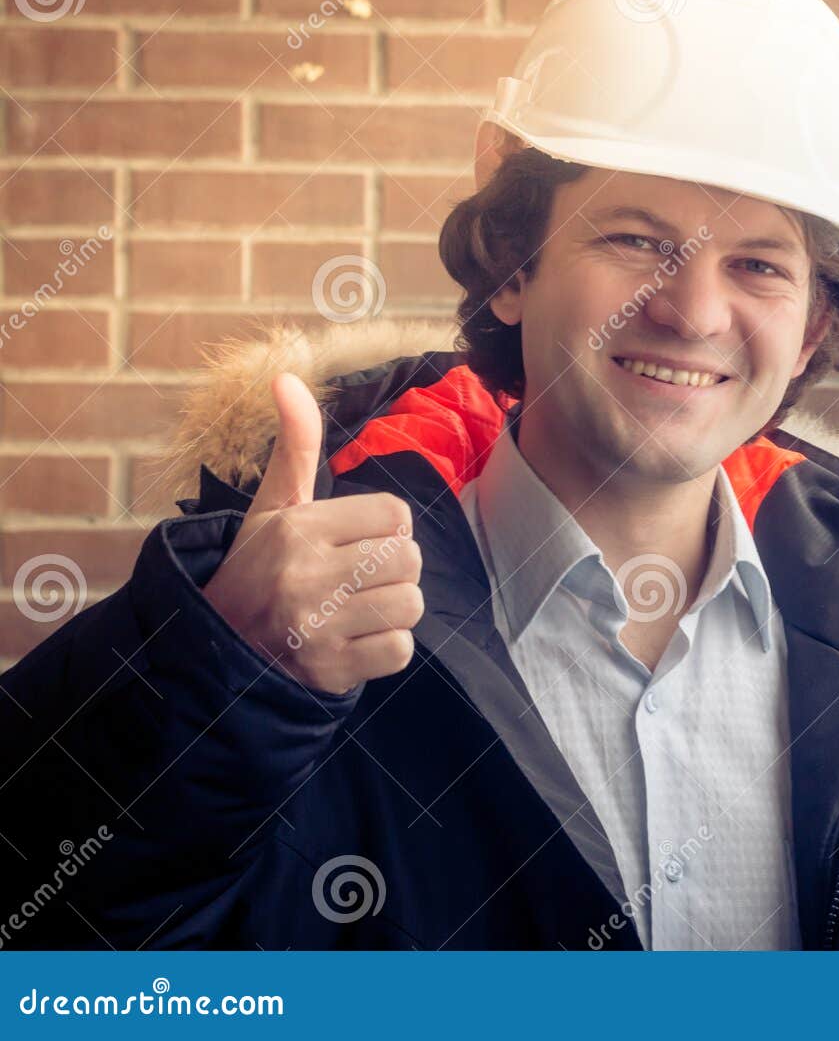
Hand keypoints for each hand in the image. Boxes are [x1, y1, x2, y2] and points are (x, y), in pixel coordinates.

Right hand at [201, 373, 424, 694]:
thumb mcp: (272, 505)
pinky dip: (386, 648)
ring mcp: (316, 627)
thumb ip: (295, 445)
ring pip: (410, 604)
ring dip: (393, 609)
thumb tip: (285, 377)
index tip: (357, 542)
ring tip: (356, 609)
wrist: (218, 651)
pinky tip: (353, 641)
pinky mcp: (329, 671)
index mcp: (297, 529)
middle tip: (358, 579)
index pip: (396, 515)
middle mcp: (304, 575)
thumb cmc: (258, 568)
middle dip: (393, 569)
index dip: (386, 529)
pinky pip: (400, 650)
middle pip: (409, 560)